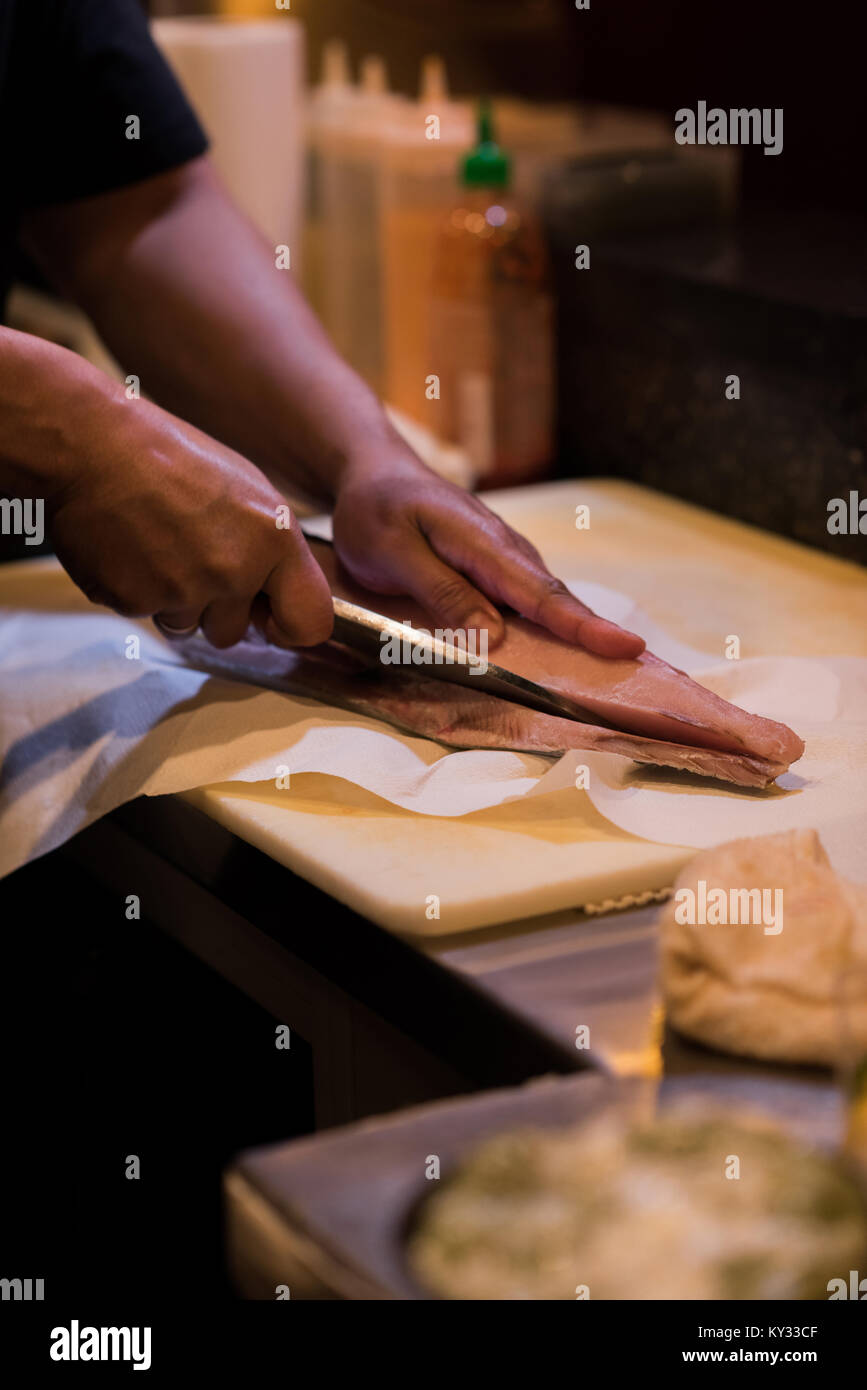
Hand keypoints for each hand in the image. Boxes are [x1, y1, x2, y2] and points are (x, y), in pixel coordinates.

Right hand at [47, 390, 332, 648]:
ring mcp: (183, 590)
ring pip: (187, 627)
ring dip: (174, 601)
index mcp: (274, 540)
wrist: (93, 444)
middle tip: (190, 558)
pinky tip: (128, 548)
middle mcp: (234, 571)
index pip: (310, 623)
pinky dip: (135, 589)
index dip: (290, 627)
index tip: (272, 619)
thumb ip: (271, 549)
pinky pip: (144, 614)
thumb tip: (280, 594)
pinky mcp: (134, 600)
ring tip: (157, 547)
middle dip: (215, 610)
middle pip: (235, 634)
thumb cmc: (172, 458)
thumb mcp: (249, 492)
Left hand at [332, 450, 645, 656]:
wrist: (375, 471)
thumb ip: (443, 592)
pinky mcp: (496, 566)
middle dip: (597, 631)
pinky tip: (567, 646)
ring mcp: (504, 555)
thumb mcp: (392, 552)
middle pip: (555, 597)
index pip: (538, 592)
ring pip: (545, 599)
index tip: (625, 645)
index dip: (581, 624)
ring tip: (615, 662)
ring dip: (579, 630)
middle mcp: (504, 548)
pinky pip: (529, 598)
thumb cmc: (376, 511)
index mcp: (481, 542)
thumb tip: (495, 637)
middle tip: (638, 662)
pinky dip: (553, 621)